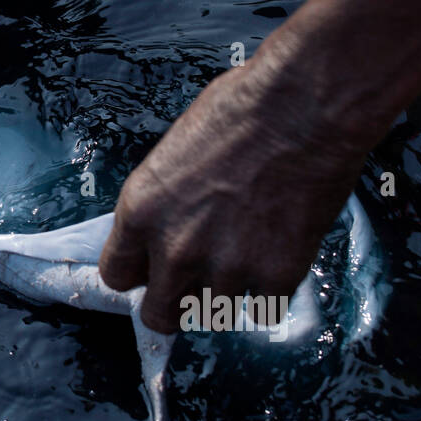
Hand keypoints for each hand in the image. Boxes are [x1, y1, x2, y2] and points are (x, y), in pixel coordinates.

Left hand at [99, 59, 371, 332]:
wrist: (304, 105)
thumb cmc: (241, 110)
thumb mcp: (174, 154)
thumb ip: (164, 205)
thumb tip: (167, 231)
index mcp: (140, 211)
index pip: (117, 276)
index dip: (140, 274)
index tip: (154, 270)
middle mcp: (175, 248)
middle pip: (160, 316)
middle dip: (177, 302)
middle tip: (198, 281)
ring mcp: (226, 266)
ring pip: (216, 313)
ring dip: (229, 289)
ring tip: (250, 247)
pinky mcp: (277, 275)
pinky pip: (265, 308)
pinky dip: (272, 289)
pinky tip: (279, 249)